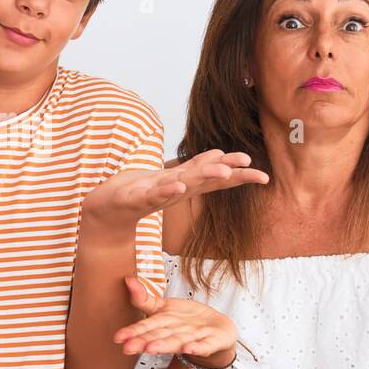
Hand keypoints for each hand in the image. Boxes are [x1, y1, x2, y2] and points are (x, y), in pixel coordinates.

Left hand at [82, 148, 269, 229]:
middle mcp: (174, 191)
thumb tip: (221, 155)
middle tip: (250, 169)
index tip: (265, 177)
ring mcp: (154, 196)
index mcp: (183, 185)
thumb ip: (195, 168)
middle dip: (226, 174)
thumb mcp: (169, 178)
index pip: (214, 180)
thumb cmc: (137, 193)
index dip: (239, 177)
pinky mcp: (133, 199)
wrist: (104, 213)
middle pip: (204, 181)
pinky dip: (165, 191)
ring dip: (202, 178)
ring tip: (222, 172)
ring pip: (183, 185)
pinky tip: (178, 186)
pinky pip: (151, 194)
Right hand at [113, 276, 241, 362]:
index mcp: (162, 326)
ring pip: (176, 342)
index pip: (146, 328)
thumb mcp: (163, 307)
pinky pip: (204, 346)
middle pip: (158, 337)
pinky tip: (189, 349)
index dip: (132, 332)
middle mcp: (175, 335)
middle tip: (128, 348)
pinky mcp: (211, 343)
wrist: (216, 330)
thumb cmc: (186, 320)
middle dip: (144, 342)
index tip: (118, 338)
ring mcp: (192, 339)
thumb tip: (128, 279)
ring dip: (164, 345)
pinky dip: (197, 348)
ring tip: (151, 349)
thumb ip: (144, 299)